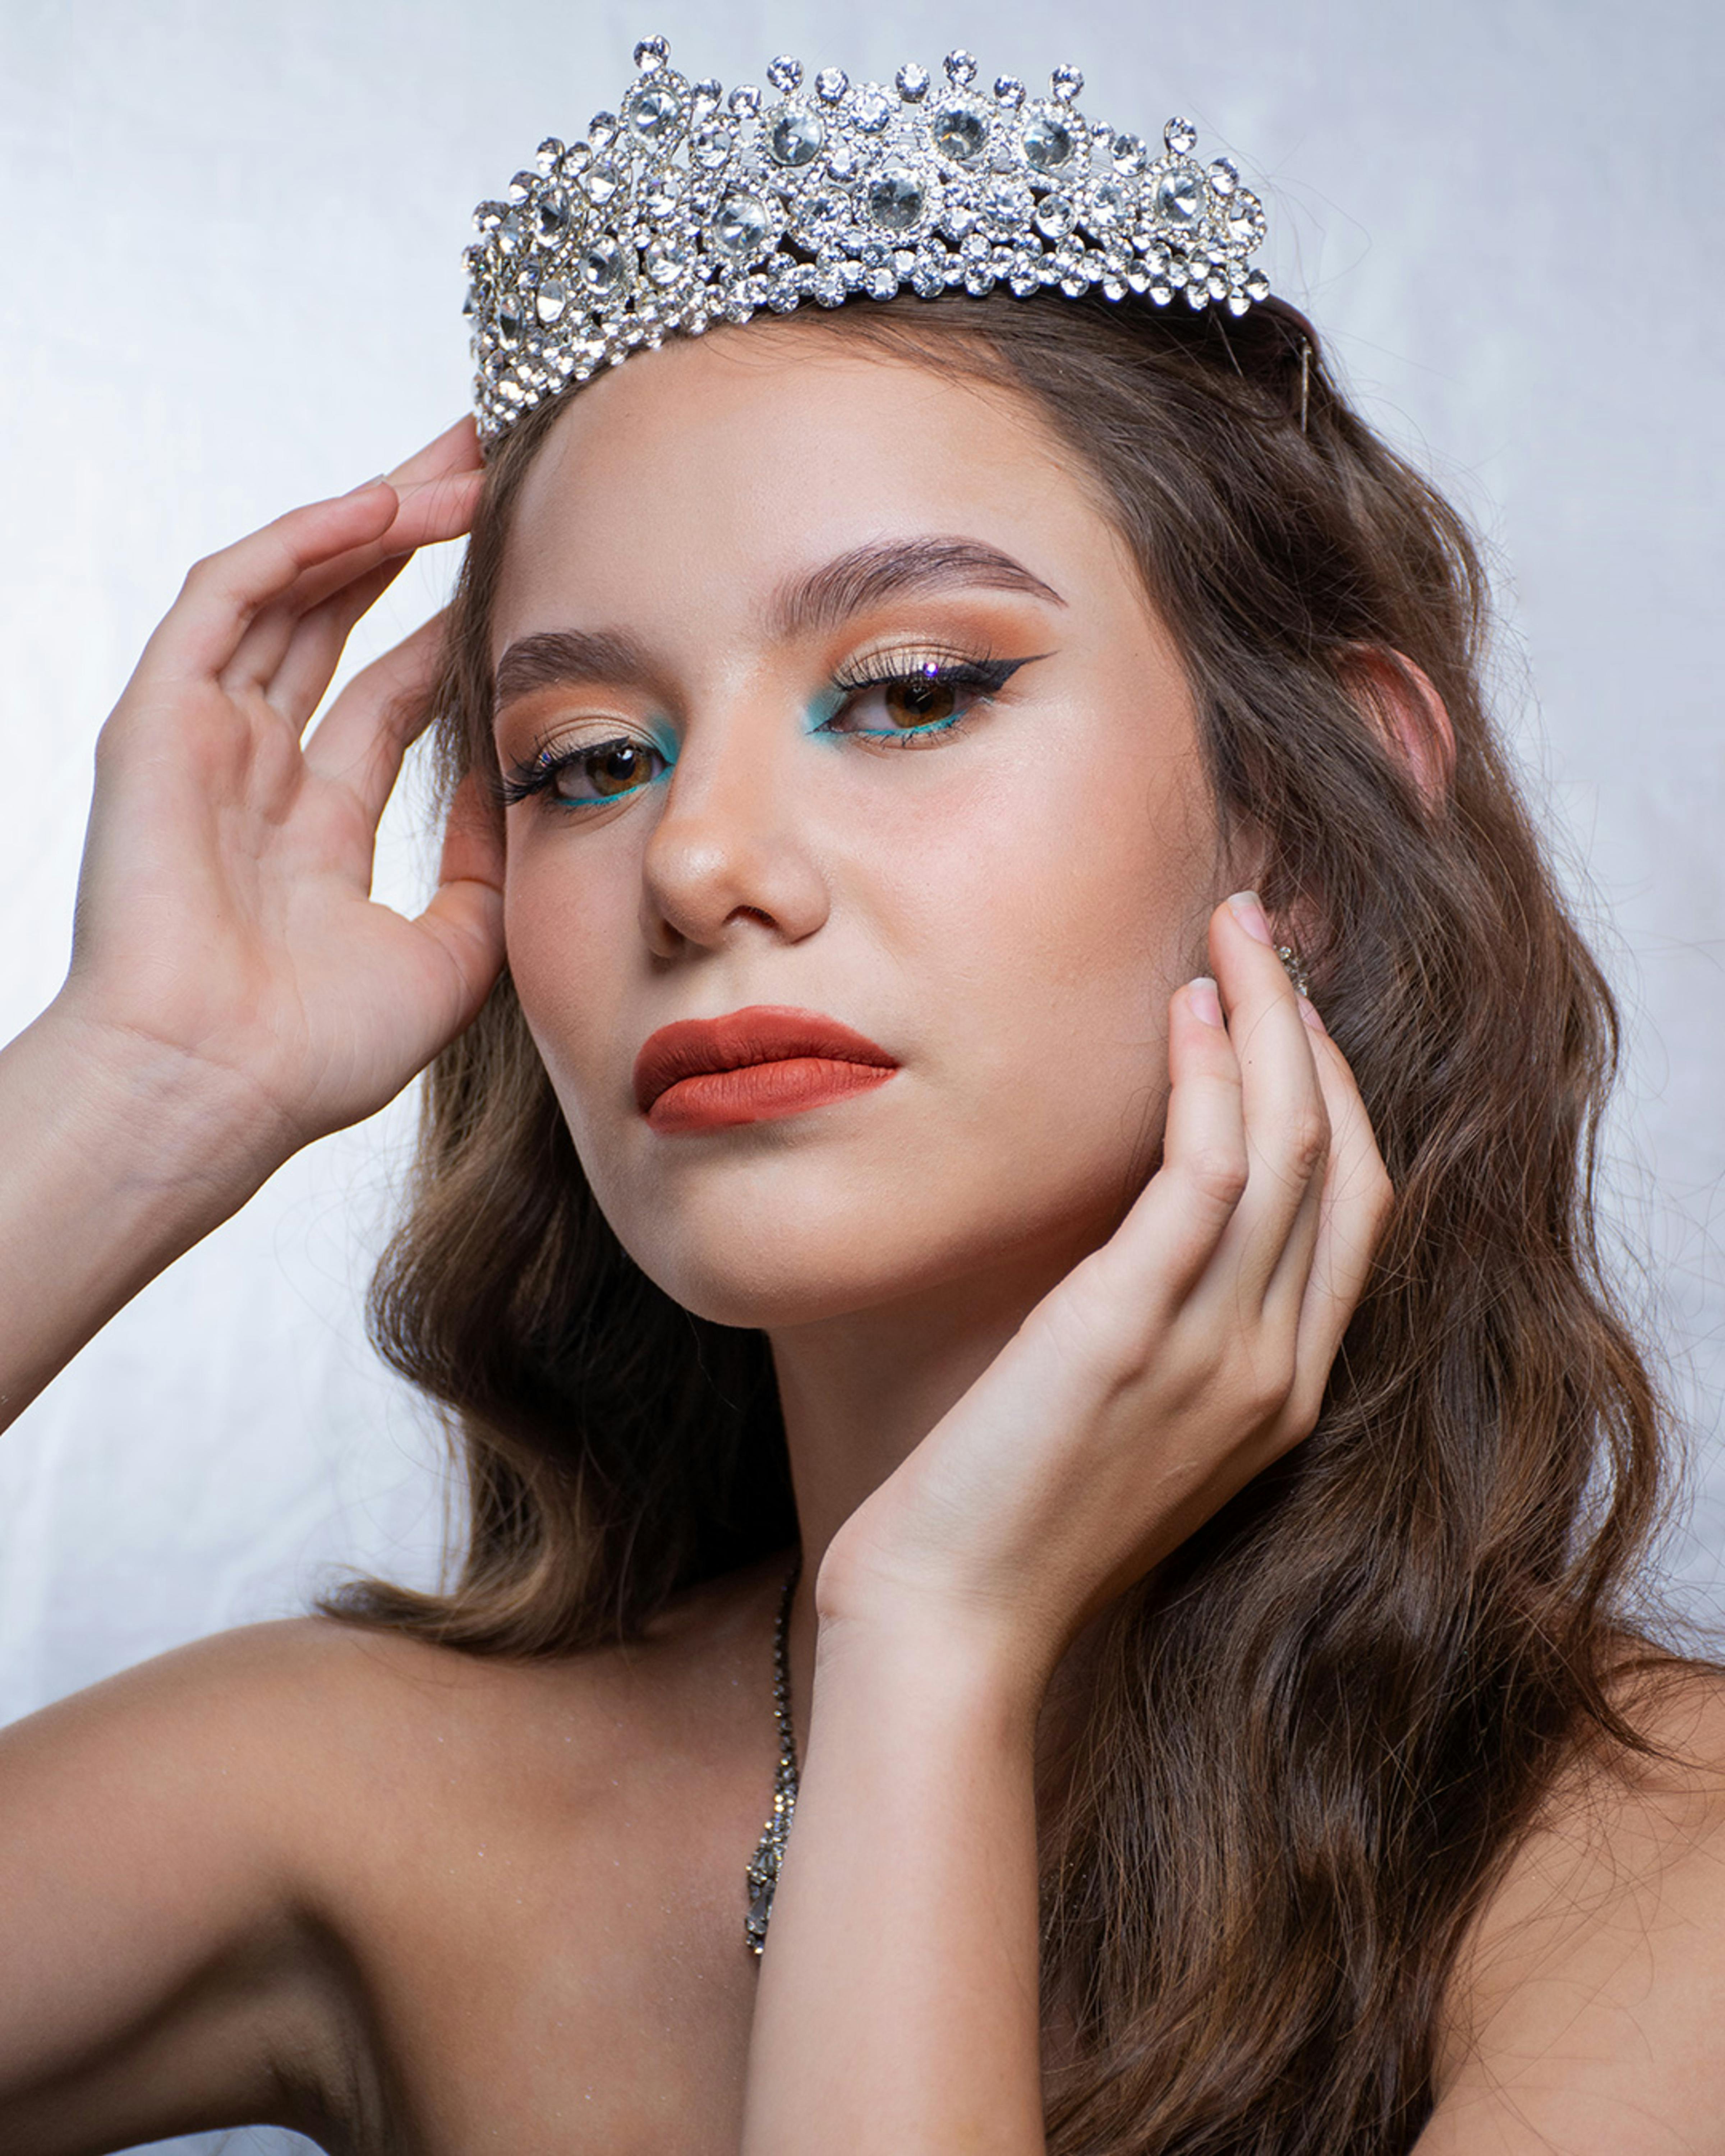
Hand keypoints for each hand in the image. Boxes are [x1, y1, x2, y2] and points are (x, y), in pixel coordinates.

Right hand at [49, 419, 502, 1174]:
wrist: (218, 1090)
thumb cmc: (315, 1053)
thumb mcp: (450, 953)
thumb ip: (486, 861)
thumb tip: (525, 773)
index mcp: (314, 829)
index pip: (389, 693)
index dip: (449, 624)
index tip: (519, 575)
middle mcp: (257, 772)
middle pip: (340, 620)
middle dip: (413, 541)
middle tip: (489, 469)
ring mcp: (204, 742)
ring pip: (288, 592)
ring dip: (369, 521)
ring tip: (456, 468)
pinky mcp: (157, 721)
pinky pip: (225, 601)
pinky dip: (296, 546)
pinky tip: (375, 510)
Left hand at [816, 891, 1394, 1688]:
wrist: (951, 1620)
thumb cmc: (1013, 1511)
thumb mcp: (1125, 1409)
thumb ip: (1165, 1318)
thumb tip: (1144, 1210)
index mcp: (1282, 1388)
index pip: (1355, 1207)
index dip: (1335, 1089)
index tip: (1283, 1008)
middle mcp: (1274, 1367)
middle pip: (1344, 1158)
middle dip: (1315, 1031)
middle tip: (1262, 932)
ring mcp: (1217, 1353)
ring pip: (1291, 1147)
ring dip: (1271, 1024)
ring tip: (1230, 935)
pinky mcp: (1131, 1331)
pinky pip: (1206, 1177)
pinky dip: (1208, 1082)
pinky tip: (1183, 1013)